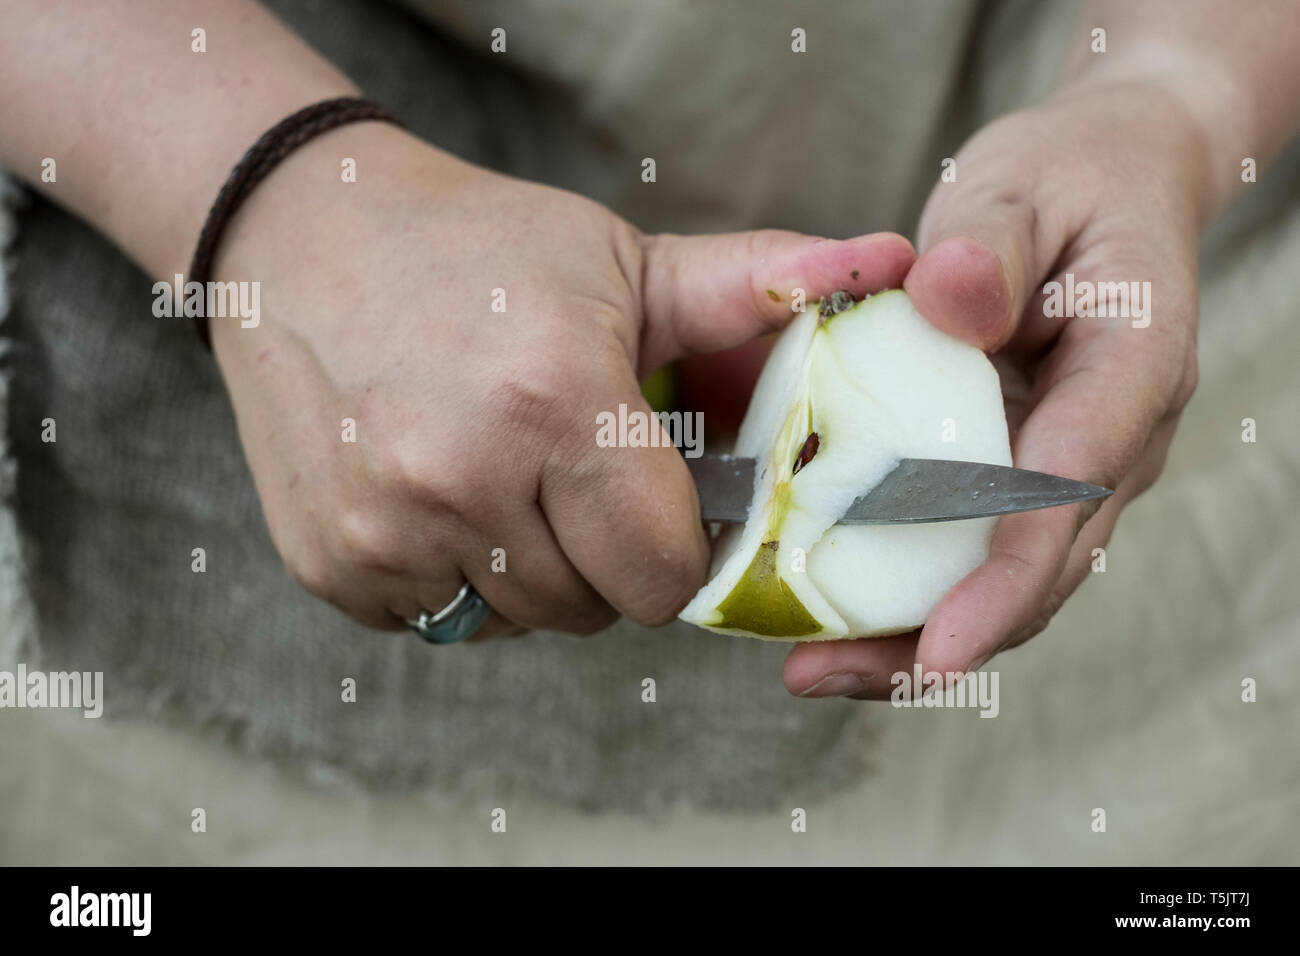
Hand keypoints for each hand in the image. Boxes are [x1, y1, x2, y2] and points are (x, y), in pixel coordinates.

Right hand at [211, 122, 914, 635]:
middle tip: (577, 478)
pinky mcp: (331, 563)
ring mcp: (384, 530)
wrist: (304, 240)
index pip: (661, 571)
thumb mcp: (621, 259)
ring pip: (517, 623)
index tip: (659, 502)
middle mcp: (461, 478)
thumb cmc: (480, 249)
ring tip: (507, 478)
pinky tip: (439, 493)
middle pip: (592, 609)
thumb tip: (886, 264)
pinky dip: (457, 578)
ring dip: (534, 572)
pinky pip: (438, 620)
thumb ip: (753, 284)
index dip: (676, 545)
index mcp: (555, 402)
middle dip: (607, 560)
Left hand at [786, 78, 1202, 695]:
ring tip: (813, 670)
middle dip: (939, 640)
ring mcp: (1076, 462)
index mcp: (1130, 368)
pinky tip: (835, 610)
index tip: (940, 649)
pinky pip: (978, 547)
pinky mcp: (1028, 469)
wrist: (1112, 181)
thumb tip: (949, 298)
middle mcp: (1114, 438)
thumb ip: (990, 243)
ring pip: (1009, 579)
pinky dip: (913, 588)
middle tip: (826, 676)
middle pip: (1038, 569)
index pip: (1066, 493)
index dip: (1004, 580)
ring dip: (914, 635)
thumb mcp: (1022, 186)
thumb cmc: (1069, 179)